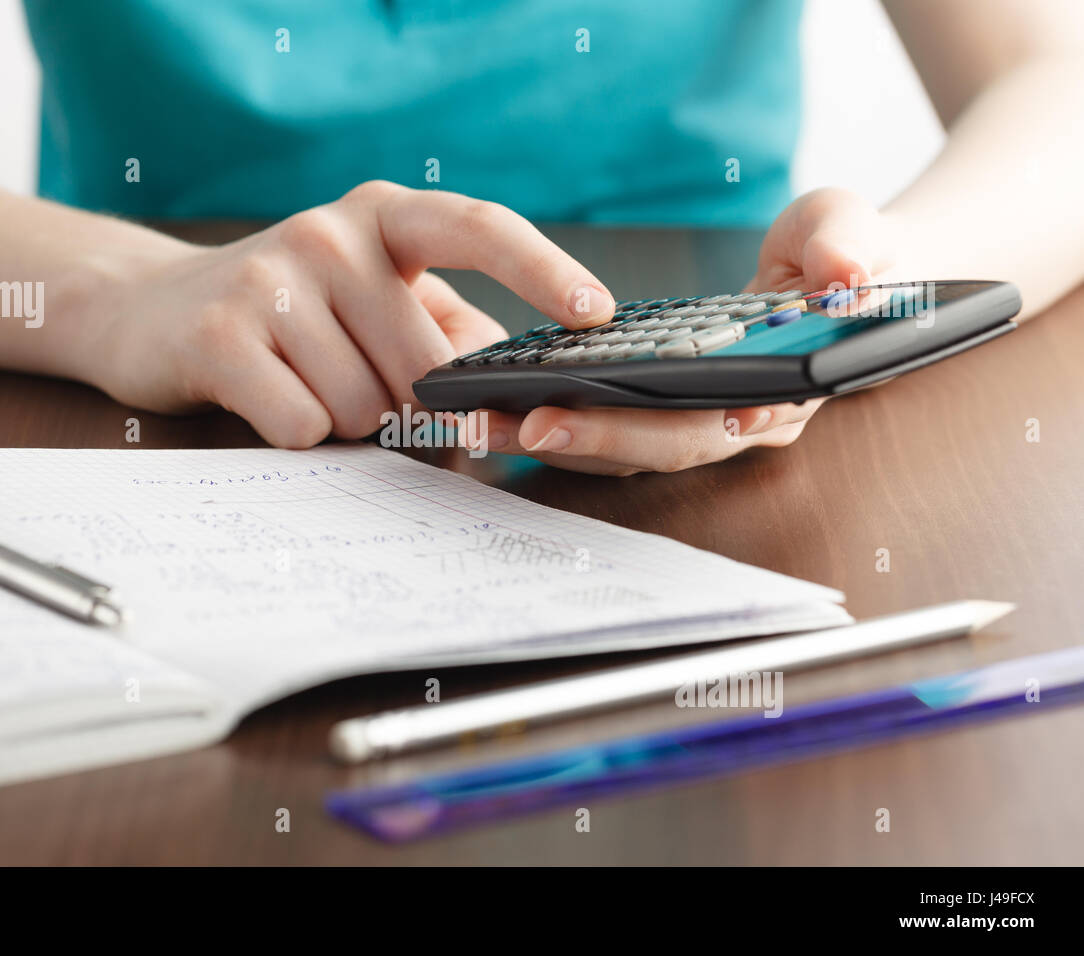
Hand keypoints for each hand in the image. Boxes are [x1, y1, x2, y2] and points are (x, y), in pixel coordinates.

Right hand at [83, 181, 614, 446]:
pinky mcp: (222, 335)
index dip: (543, 270)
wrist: (149, 313)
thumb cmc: (288, 316)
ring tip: (299, 380)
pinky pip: (306, 425)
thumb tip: (523, 386)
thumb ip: (449, 327)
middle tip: (357, 384)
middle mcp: (331, 232)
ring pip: (366, 408)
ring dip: (345, 421)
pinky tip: (266, 397)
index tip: (594, 313)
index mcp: (383, 217)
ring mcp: (272, 277)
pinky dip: (297, 434)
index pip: (478, 228)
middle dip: (406, 406)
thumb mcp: (372, 300)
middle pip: (425, 368)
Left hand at [467, 188, 899, 474]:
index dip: (658, 426)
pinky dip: (555, 421)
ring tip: (482, 423)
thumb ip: (850, 247)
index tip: (584, 419)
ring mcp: (698, 420)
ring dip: (553, 440)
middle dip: (589, 438)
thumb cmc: (847, 252)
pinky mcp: (662, 407)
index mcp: (786, 391)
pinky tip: (498, 409)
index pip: (718, 423)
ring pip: (621, 448)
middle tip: (520, 424)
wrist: (841, 275)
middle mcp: (739, 421)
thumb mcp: (855, 232)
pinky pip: (605, 427)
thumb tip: (843, 276)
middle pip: (656, 446)